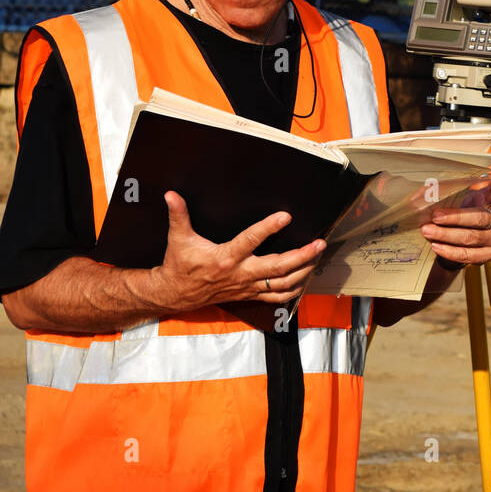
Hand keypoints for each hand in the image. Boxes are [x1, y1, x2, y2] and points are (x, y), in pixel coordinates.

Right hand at [151, 192, 325, 311]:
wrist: (176, 294)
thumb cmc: (180, 265)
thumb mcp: (179, 238)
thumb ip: (179, 216)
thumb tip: (172, 195)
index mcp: (226, 258)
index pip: (251, 240)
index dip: (269, 228)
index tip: (286, 216)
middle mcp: (241, 274)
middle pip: (277, 267)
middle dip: (301, 255)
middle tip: (319, 243)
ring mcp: (247, 287)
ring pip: (282, 283)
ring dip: (303, 271)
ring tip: (317, 257)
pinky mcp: (249, 294)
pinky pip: (276, 296)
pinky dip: (293, 289)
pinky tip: (305, 279)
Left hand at [419, 176, 490, 266]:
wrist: (462, 240)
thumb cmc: (460, 214)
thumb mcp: (457, 202)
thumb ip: (448, 196)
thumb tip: (423, 197)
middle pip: (479, 217)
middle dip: (455, 217)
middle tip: (434, 216)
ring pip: (471, 238)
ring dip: (446, 235)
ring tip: (427, 231)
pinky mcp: (489, 255)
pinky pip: (468, 255)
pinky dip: (450, 252)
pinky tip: (436, 246)